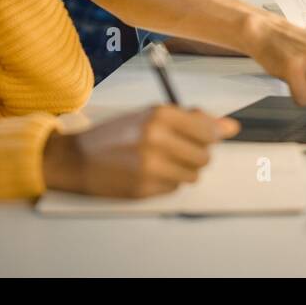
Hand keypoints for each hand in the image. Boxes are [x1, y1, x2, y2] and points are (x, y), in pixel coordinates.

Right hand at [42, 106, 240, 197]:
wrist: (76, 159)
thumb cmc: (114, 135)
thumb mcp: (149, 115)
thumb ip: (190, 119)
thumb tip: (229, 126)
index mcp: (158, 116)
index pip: (207, 130)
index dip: (212, 134)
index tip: (214, 136)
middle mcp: (156, 140)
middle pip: (204, 155)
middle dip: (195, 153)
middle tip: (177, 148)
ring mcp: (151, 167)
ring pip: (193, 175)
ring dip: (182, 170)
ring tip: (161, 161)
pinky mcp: (145, 189)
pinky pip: (175, 188)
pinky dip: (167, 182)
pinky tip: (149, 173)